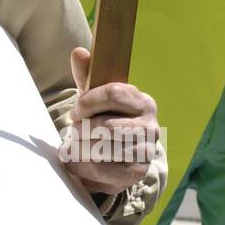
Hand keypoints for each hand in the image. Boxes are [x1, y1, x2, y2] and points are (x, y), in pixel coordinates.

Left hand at [58, 47, 159, 195]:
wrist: (117, 157)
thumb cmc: (104, 120)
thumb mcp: (95, 97)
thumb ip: (87, 75)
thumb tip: (79, 52)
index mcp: (143, 101)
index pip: (114, 93)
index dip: (87, 102)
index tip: (76, 111)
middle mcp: (151, 125)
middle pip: (107, 126)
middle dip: (81, 130)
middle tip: (74, 132)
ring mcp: (147, 151)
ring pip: (103, 149)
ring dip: (80, 148)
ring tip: (74, 147)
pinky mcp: (137, 172)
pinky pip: (104, 170)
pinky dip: (83, 167)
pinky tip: (78, 162)